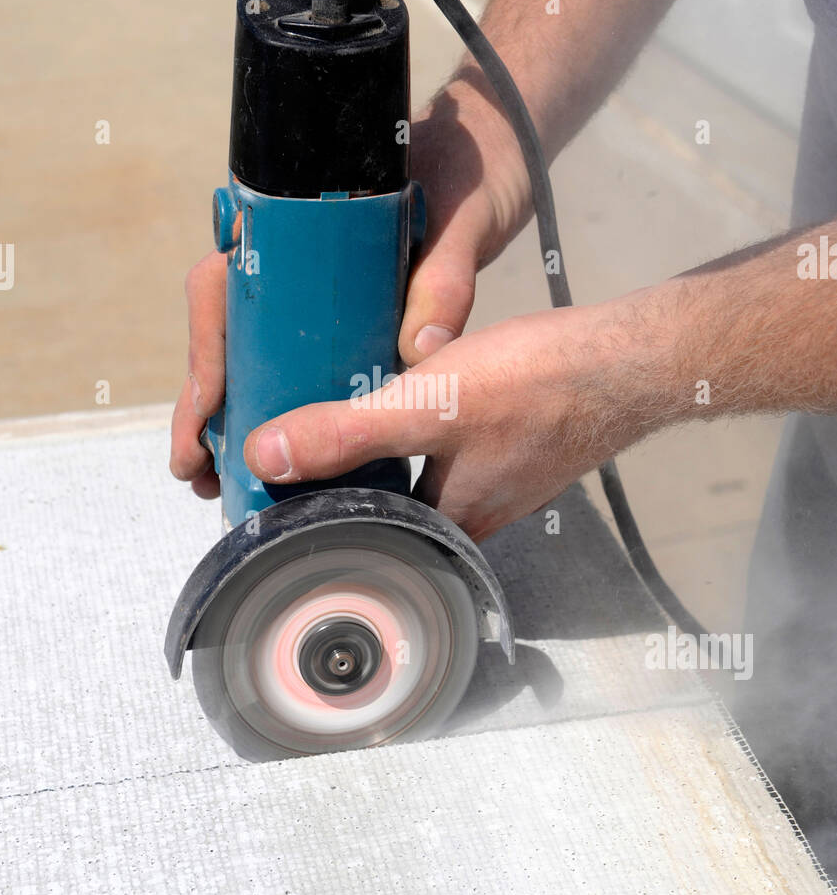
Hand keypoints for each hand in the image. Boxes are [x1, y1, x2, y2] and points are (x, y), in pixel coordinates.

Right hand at [170, 77, 531, 494]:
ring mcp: (309, 280)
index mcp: (291, 214)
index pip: (224, 282)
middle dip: (203, 399)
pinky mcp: (336, 305)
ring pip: (248, 348)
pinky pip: (290, 354)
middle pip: (224, 327)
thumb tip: (422, 348)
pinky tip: (272, 448)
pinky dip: (275, 400)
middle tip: (190, 468)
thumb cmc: (469, 169)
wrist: (494, 149)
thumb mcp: (460, 222)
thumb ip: (443, 278)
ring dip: (229, 410)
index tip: (209, 407)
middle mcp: (286, 248)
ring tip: (211, 475)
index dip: (209, 349)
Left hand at [242, 297, 664, 541]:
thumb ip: (346, 433)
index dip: (317, 516)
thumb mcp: (426, 404)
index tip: (270, 498)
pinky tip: (409, 399)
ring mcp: (502, 480)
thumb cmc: (537, 384)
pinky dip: (424, 432)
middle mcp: (475, 512)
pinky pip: (454, 449)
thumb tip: (263, 458)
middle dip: (346, 485)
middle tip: (290, 457)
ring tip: (333, 426)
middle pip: (390, 507)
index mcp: (446, 520)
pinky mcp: (520, 446)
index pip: (362, 534)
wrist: (631, 360)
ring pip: (422, 477)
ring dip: (384, 457)